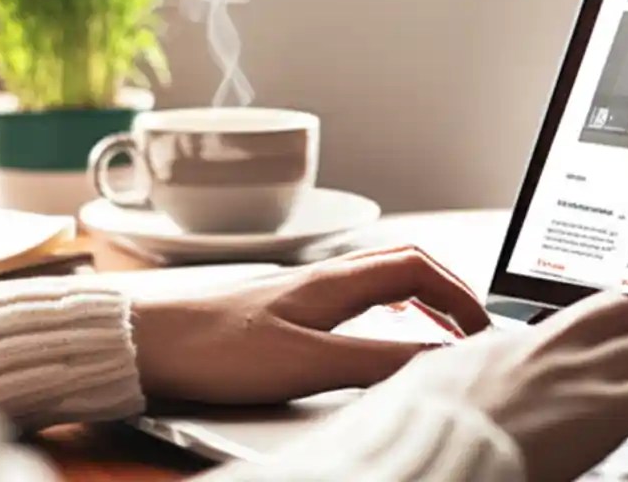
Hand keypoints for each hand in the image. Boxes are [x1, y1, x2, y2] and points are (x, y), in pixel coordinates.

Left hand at [130, 245, 489, 403]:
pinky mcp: (282, 309)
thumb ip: (376, 362)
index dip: (460, 295)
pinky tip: (376, 332)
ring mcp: (302, 291)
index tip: (482, 331)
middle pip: (405, 264)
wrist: (145, 342)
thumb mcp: (307, 363)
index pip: (419, 268)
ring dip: (419, 297)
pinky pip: (353, 296)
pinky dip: (386, 308)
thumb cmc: (216, 349)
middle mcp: (323, 277)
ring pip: (379, 278)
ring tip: (438, 330)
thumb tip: (439, 360)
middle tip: (471, 328)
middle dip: (448, 291)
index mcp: (335, 282)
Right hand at [385, 291, 627, 481]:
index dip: (592, 342)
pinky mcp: (610, 406)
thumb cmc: (425, 435)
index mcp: (506, 347)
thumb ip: (444, 381)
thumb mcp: (423, 393)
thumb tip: (430, 386)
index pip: (562, 324)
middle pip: (615, 315)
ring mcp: (581, 373)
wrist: (436, 450)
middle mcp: (549, 348)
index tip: (597, 363)